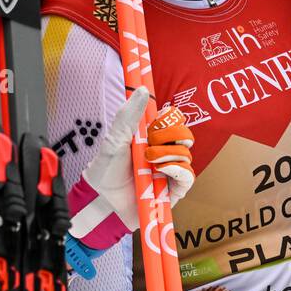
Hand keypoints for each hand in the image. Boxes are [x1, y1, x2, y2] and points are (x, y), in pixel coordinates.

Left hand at [67, 86, 194, 251]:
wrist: (102, 201)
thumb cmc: (106, 170)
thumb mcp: (115, 139)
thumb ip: (128, 115)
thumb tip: (143, 89)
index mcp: (150, 139)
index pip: (171, 121)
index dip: (169, 118)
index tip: (160, 118)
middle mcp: (162, 153)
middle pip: (184, 135)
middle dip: (172, 134)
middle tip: (154, 139)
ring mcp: (169, 172)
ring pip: (186, 154)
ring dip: (170, 153)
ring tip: (151, 160)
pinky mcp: (173, 191)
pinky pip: (188, 177)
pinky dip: (179, 170)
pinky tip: (164, 169)